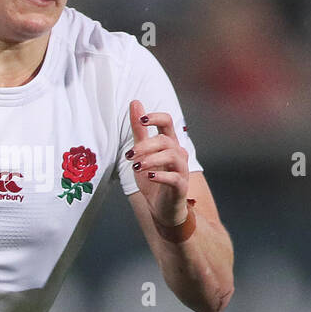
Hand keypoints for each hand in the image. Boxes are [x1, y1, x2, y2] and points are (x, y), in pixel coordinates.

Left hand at [126, 99, 188, 225]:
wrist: (161, 209)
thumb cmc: (153, 179)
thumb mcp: (141, 153)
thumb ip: (138, 130)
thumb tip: (135, 102)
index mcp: (168, 143)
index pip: (167, 121)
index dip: (155, 117)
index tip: (141, 120)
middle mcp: (178, 153)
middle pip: (165, 140)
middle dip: (145, 145)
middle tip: (129, 155)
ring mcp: (182, 170)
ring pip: (171, 156)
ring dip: (151, 159)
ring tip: (136, 166)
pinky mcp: (181, 187)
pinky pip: (175, 178)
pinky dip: (161, 176)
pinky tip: (149, 176)